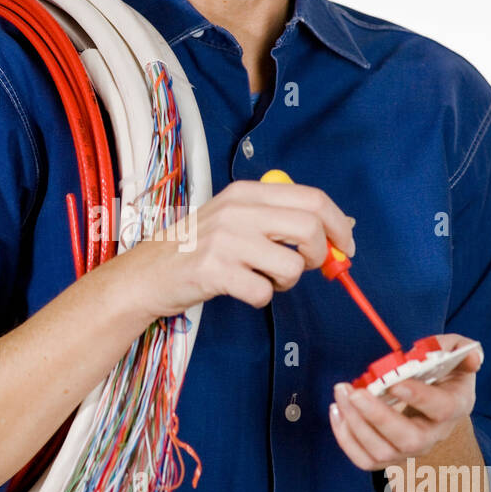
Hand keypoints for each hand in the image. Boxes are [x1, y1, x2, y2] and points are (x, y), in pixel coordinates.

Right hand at [127, 180, 356, 321]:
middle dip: (319, 255)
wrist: (146, 274)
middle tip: (306, 267)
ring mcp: (225, 240)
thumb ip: (277, 220)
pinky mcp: (215, 271)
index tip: (345, 246)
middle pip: (310, 228)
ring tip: (264, 279)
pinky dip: (260, 299)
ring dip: (286, 282)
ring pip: (291, 265)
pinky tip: (242, 290)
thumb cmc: (195, 249)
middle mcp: (237, 210)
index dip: (338, 224)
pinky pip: (263, 293)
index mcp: (246, 192)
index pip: (312, 198)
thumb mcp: (234, 218)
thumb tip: (335, 233)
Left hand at [328, 333, 482, 471]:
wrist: (432, 402)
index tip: (395, 382)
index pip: (443, 409)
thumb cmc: (442, 373)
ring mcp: (410, 450)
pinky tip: (337, 410)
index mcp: (455, 406)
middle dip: (378, 417)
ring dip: (355, 424)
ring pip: (382, 452)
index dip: (420, 397)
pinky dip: (345, 439)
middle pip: (409, 440)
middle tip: (356, 392)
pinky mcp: (387, 457)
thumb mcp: (455, 355)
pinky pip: (364, 460)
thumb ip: (461, 348)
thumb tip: (472, 357)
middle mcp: (434, 435)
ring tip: (342, 393)